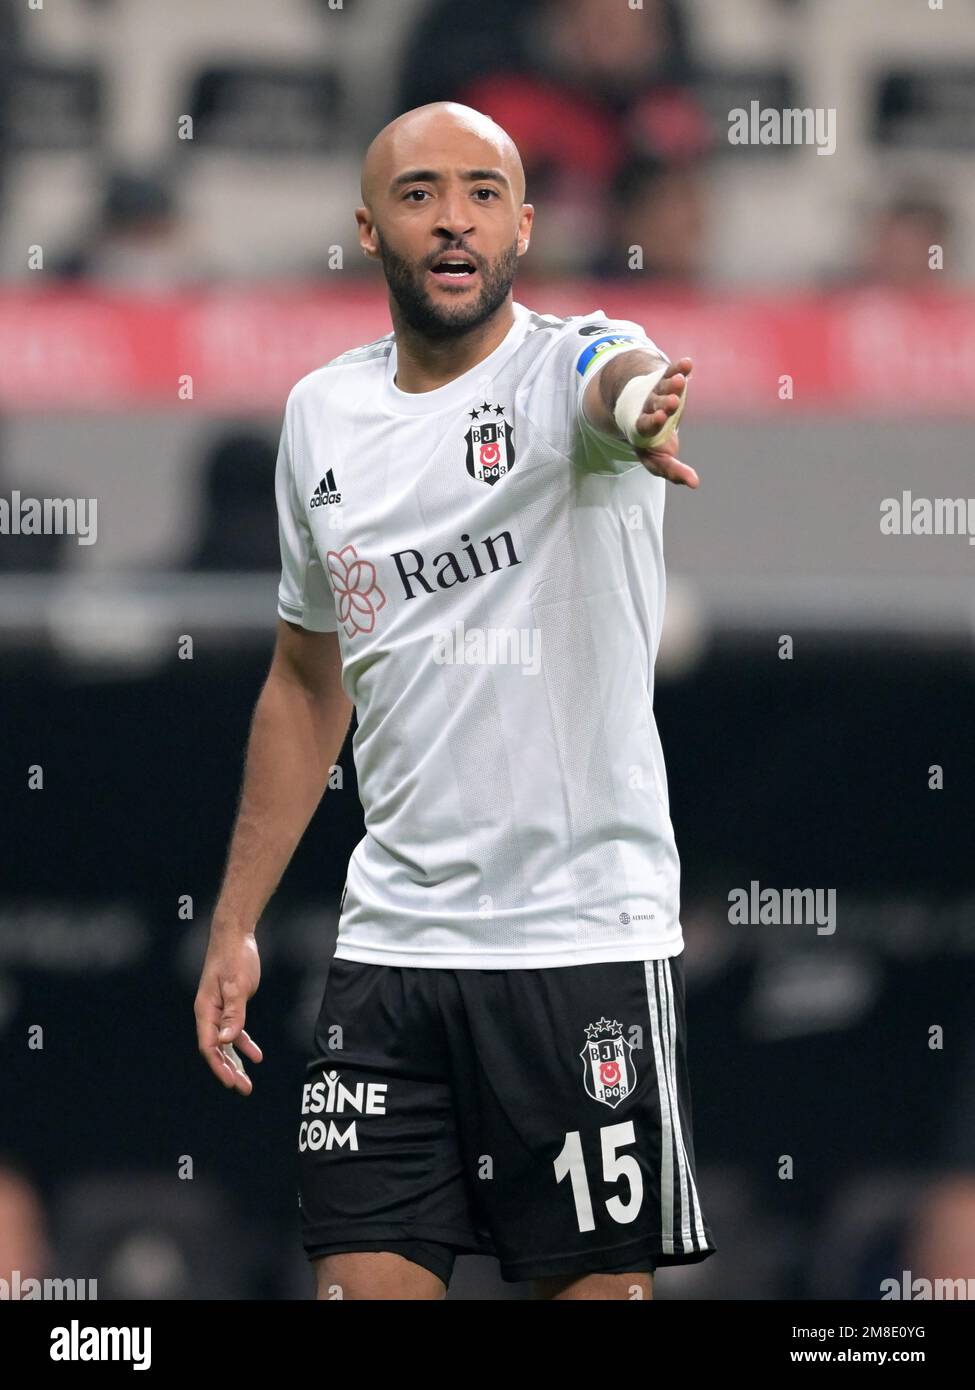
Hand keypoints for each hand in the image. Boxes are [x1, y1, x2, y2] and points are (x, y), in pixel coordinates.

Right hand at [195, 927, 262, 1094]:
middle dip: (228, 1071)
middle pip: (216, 1050)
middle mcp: (209, 1013)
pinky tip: (256, 1056)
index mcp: (206, 1010)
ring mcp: (219, 1010)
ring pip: (225, 1044)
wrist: (235, 934)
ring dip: (235, 1063)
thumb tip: (227, 1041)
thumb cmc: (234, 957)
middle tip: (244, 1089)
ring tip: (247, 1082)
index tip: (232, 1083)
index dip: (219, 1067)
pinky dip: (244, 1044)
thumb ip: (234, 1013)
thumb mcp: (237, 985)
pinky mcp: (230, 1005)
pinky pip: (234, 1031)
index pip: (209, 1046)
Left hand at [634, 357, 697, 487]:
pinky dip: (680, 367)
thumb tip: (695, 484)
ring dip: (672, 384)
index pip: (646, 426)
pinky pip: (672, 371)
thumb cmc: (653, 442)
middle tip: (673, 402)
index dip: (653, 421)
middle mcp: (648, 409)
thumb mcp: (659, 460)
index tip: (661, 417)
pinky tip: (687, 363)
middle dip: (664, 403)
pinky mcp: (666, 379)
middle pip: (655, 405)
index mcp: (642, 429)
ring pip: (663, 387)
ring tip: (681, 380)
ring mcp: (657, 393)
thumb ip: (674, 472)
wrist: (640, 411)